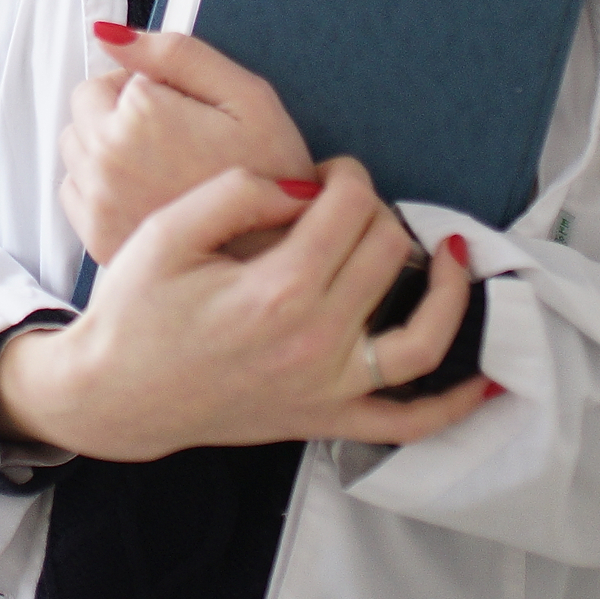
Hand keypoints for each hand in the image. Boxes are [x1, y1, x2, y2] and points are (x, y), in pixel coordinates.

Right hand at [0, 160, 491, 460]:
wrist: (112, 395)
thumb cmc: (134, 311)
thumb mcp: (169, 232)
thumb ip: (241, 193)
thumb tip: (306, 186)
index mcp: (275, 291)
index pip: (349, 209)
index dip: (345, 175)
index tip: (323, 175)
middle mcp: (314, 342)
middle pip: (386, 253)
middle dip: (375, 212)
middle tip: (345, 206)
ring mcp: (326, 388)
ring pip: (422, 337)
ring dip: (450, 292)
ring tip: (453, 254)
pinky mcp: (324, 419)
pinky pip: (407, 423)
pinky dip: (454, 406)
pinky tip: (487, 378)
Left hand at [59, 23, 312, 264]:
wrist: (278, 257)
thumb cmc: (274, 174)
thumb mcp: (248, 97)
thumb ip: (178, 54)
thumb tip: (110, 33)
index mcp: (140, 114)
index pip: (115, 75)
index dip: (152, 85)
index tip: (186, 113)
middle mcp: (107, 156)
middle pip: (85, 106)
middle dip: (119, 110)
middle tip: (171, 135)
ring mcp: (98, 201)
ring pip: (74, 147)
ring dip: (104, 144)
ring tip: (157, 164)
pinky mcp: (96, 236)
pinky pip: (72, 191)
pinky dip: (96, 185)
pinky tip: (142, 193)